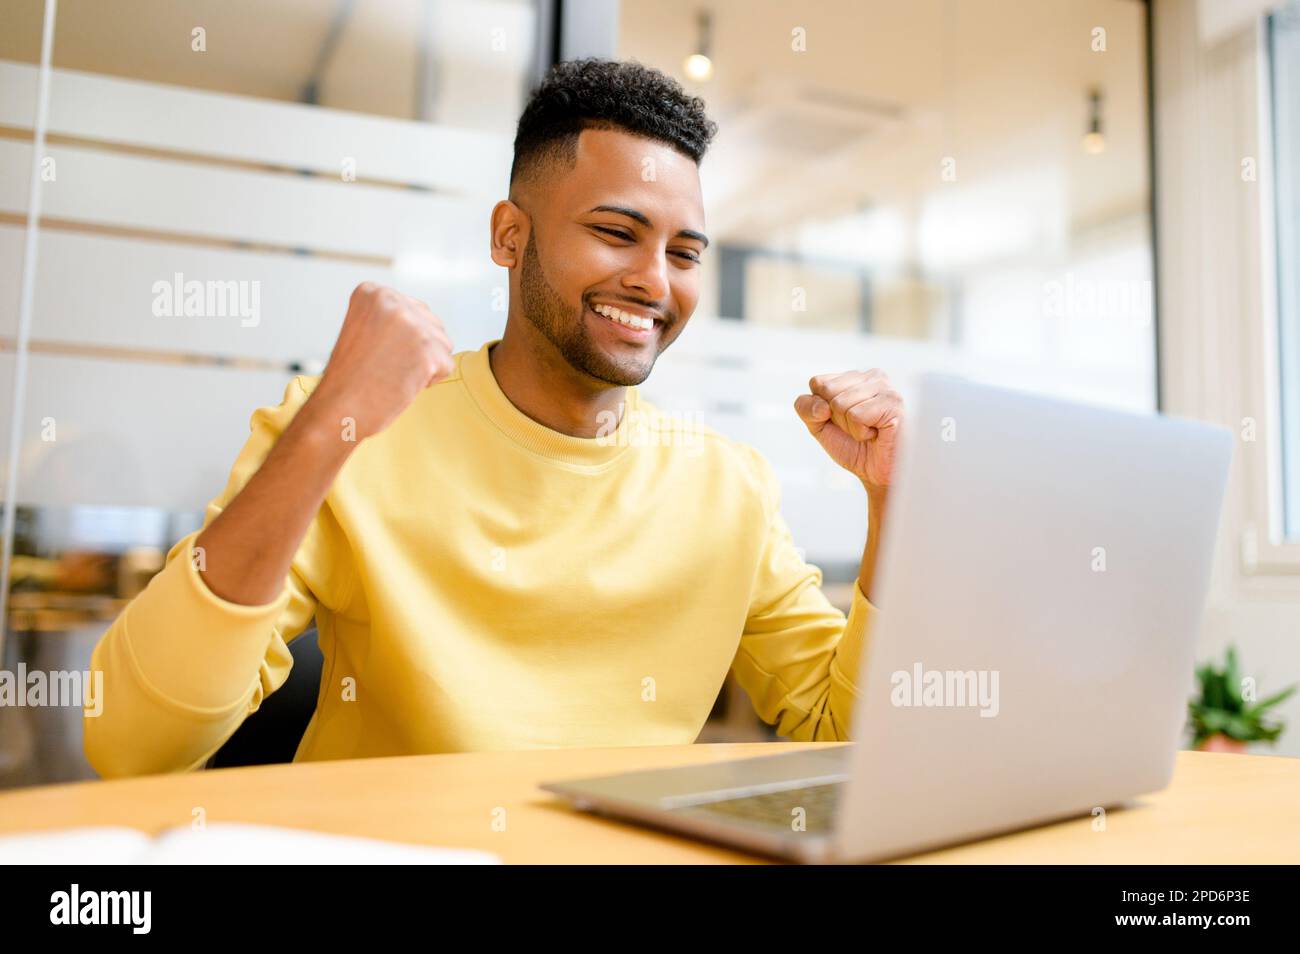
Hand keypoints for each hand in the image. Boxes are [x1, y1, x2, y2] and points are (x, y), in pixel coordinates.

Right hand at [309, 282, 454, 441]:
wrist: (339, 407)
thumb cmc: (350, 376)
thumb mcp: (365, 328)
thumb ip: (393, 317)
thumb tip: (428, 322)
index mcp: (373, 292)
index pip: (413, 310)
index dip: (400, 338)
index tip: (375, 350)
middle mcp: (393, 301)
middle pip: (431, 324)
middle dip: (416, 349)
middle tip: (384, 364)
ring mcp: (412, 325)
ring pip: (442, 344)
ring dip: (424, 363)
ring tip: (393, 372)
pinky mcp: (428, 351)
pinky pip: (446, 366)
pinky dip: (429, 380)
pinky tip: (402, 382)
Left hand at [794, 369, 903, 495]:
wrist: (877, 474)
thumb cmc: (853, 447)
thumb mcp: (819, 426)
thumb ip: (806, 409)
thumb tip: (822, 406)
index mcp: (854, 377)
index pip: (817, 382)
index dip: (821, 410)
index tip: (843, 421)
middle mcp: (872, 376)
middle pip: (827, 390)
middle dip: (836, 418)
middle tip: (858, 428)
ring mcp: (884, 387)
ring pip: (840, 403)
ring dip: (850, 427)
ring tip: (869, 431)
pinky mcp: (892, 403)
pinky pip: (856, 416)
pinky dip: (861, 433)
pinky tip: (877, 434)